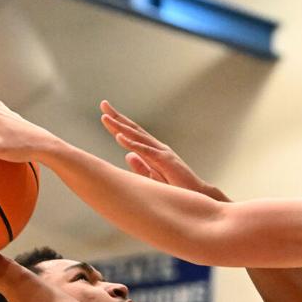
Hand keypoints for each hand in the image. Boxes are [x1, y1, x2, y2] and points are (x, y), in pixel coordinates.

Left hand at [99, 100, 224, 200]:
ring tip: (106, 118)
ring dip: (121, 127)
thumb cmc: (177, 189)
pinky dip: (132, 144)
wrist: (198, 196)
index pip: (133, 135)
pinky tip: (120, 138)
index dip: (119, 124)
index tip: (105, 115)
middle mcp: (157, 148)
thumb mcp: (154, 177)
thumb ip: (141, 166)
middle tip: (104, 104)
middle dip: (118, 117)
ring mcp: (162, 153)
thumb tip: (126, 155)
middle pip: (134, 130)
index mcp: (153, 151)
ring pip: (138, 137)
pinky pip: (146, 151)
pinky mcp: (166, 161)